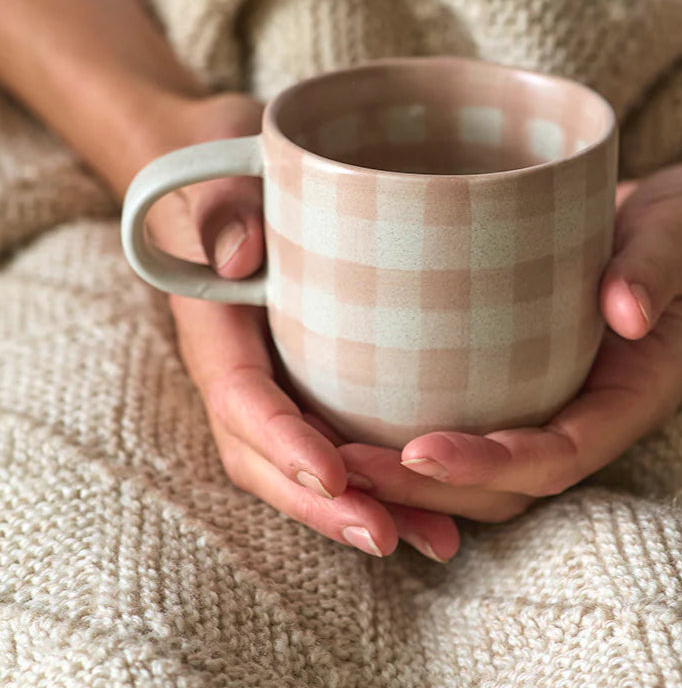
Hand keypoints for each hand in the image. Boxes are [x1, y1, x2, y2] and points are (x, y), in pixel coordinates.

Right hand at [142, 92, 459, 561]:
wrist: (237, 173)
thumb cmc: (232, 168)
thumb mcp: (222, 170)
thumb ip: (221, 207)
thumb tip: (239, 256)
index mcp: (217, 329)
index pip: (241, 396)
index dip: (281, 441)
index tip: (333, 473)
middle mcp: (246, 369)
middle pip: (269, 456)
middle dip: (324, 503)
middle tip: (387, 535)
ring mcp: (280, 381)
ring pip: (308, 463)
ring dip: (362, 508)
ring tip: (430, 540)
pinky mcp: (316, 379)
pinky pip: (340, 441)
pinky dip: (383, 481)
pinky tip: (438, 508)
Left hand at [335, 163, 681, 520]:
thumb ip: (658, 272)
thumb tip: (627, 311)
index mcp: (630, 397)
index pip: (560, 457)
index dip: (491, 467)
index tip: (421, 452)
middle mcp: (586, 410)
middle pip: (504, 482)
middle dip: (426, 486)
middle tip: (344, 465)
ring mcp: (554, 395)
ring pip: (479, 465)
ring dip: (408, 472)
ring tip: (331, 453)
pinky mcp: (524, 368)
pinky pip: (471, 414)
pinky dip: (415, 424)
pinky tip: (355, 407)